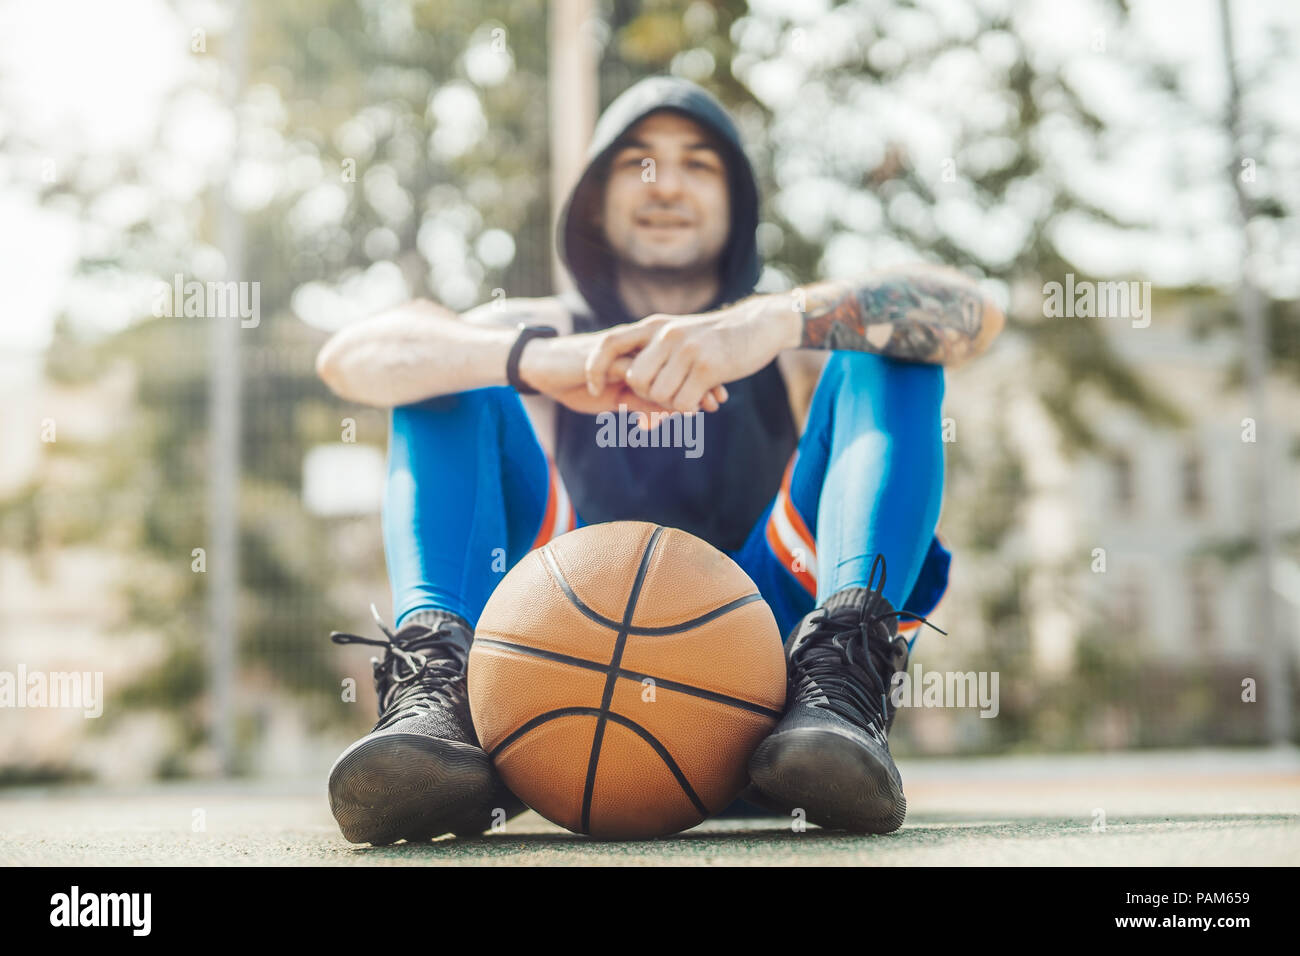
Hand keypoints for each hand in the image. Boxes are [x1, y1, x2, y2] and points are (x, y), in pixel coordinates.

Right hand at [518, 332, 726, 417]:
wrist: (543, 368)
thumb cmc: (578, 383)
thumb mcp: (615, 399)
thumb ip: (641, 403)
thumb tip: (668, 414)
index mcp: (640, 356)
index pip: (676, 366)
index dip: (697, 381)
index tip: (718, 399)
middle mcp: (634, 349)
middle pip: (673, 364)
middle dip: (696, 384)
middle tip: (715, 403)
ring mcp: (620, 351)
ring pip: (657, 370)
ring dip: (675, 391)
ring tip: (690, 411)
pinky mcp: (604, 357)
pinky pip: (631, 374)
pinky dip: (646, 394)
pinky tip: (656, 411)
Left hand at [583, 299, 798, 412]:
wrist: (759, 326)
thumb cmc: (716, 339)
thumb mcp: (680, 334)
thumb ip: (653, 352)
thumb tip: (625, 383)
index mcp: (655, 325)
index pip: (609, 343)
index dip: (595, 368)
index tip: (594, 389)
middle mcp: (667, 333)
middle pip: (635, 379)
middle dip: (648, 397)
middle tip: (669, 396)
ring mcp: (687, 349)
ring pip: (659, 394)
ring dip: (672, 404)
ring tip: (690, 396)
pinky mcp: (708, 367)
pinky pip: (683, 403)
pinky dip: (690, 409)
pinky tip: (705, 400)